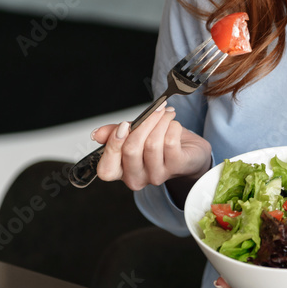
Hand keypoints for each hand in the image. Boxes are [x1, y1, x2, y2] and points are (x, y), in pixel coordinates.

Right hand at [91, 104, 211, 189]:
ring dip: (160, 121)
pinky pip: (169, 142)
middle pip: (131, 150)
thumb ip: (114, 133)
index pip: (106, 169)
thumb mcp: (134, 134)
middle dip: (142, 123)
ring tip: (165, 113)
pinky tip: (174, 124)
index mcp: (121, 171)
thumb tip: (96, 134)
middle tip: (154, 110)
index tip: (123, 125)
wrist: (189, 151)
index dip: (112, 146)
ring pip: (152, 143)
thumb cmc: (160, 142)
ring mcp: (157, 175)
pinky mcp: (176, 167)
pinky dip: (172, 126)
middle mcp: (136, 177)